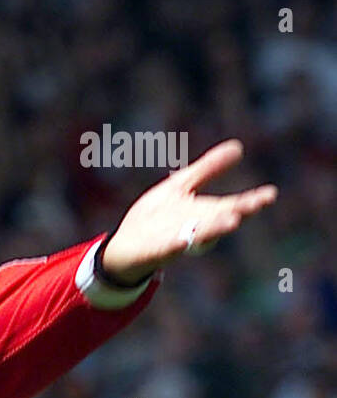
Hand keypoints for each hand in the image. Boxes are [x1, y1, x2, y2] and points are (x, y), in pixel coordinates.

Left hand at [101, 139, 277, 284]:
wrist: (126, 244)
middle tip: (254, 206)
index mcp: (205, 212)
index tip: (270, 193)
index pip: (233, 205)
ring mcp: (178, 239)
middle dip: (236, 213)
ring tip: (232, 221)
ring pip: (200, 235)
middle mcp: (196, 227)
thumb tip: (238, 146)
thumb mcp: (181, 186)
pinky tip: (182, 240)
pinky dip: (177, 244)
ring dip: (215, 229)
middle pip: (220, 220)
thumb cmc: (157, 216)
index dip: (252, 201)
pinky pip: (168, 248)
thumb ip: (207, 169)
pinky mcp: (156, 250)